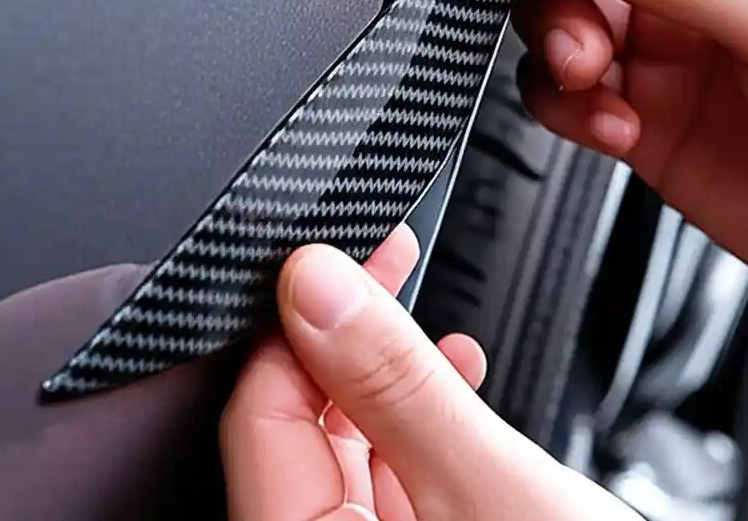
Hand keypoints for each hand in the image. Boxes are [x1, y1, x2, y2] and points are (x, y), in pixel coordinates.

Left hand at [220, 228, 640, 519]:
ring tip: (434, 332)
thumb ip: (395, 388)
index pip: (256, 417)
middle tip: (387, 266)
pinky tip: (453, 392)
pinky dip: (418, 434)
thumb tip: (320, 287)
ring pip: (345, 459)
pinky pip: (386, 492)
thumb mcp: (491, 490)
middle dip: (346, 343)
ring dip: (385, 383)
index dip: (298, 323)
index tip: (341, 255)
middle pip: (295, 433)